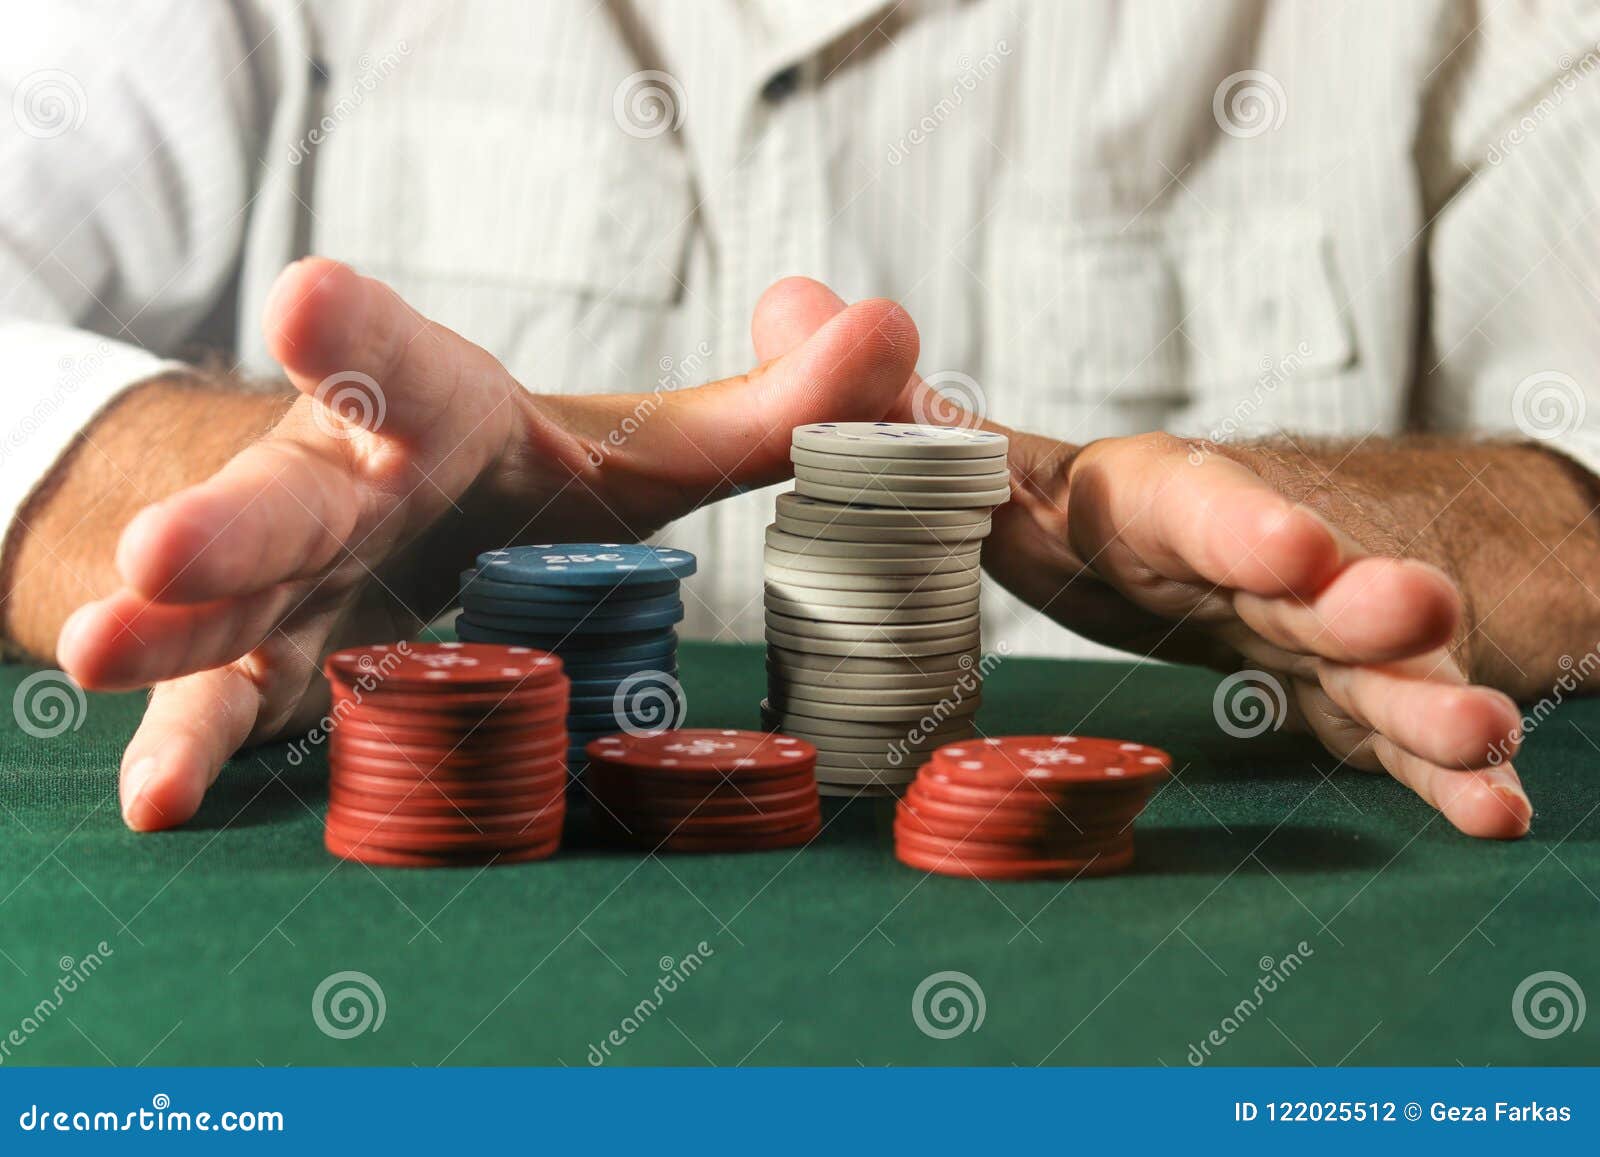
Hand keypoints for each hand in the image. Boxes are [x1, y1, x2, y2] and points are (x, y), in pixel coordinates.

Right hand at [57, 260, 918, 829]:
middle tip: (174, 549)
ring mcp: (291, 588)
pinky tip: (152, 807)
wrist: (398, 516)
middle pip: (283, 499)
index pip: (396, 362)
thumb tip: (901, 335)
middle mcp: (341, 489)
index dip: (356, 333)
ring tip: (101, 656)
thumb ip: (766, 410)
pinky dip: (190, 753)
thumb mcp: (634, 450)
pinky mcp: (270, 670)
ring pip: (221, 611)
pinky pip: (226, 714)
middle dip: (231, 520)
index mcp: (434, 417)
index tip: (307, 294)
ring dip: (163, 638)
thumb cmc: (516, 479)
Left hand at [747, 279, 1528, 839]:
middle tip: (1409, 614)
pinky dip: (1445, 777)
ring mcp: (1313, 640)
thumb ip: (908, 418)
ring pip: (1376, 666)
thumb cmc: (1104, 518)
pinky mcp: (1343, 705)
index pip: (1199, 503)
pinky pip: (1394, 743)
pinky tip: (1495, 811)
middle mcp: (1255, 565)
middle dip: (1364, 597)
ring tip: (1485, 736)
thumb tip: (785, 299)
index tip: (1284, 547)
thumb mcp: (1010, 471)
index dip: (1239, 521)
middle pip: (1313, 580)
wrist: (1225, 553)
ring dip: (1429, 696)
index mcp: (1164, 507)